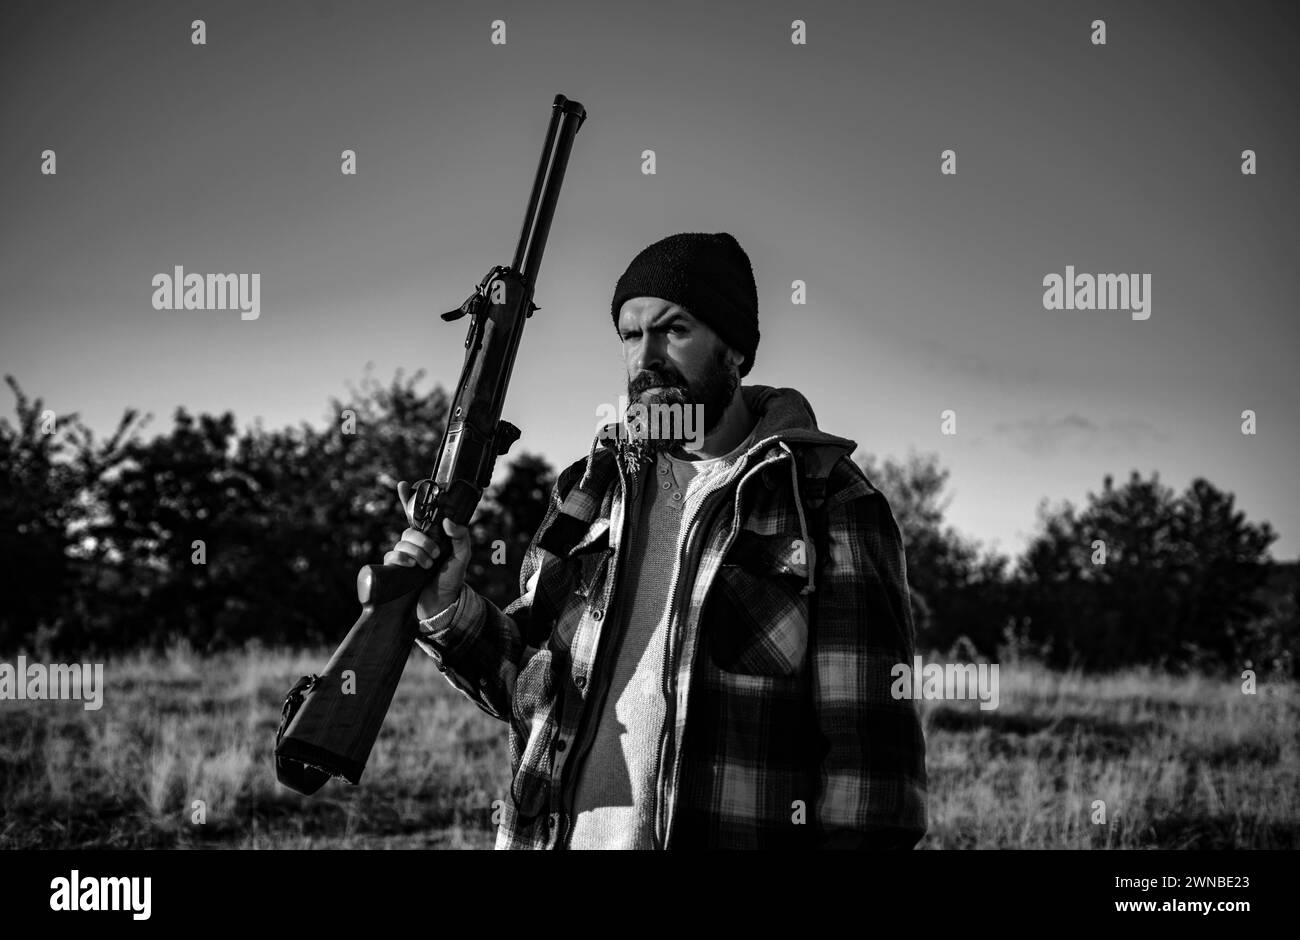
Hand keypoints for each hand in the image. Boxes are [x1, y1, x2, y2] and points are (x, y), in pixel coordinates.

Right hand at [383, 480, 471, 620]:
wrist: (442, 603)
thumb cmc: (452, 578)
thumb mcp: (462, 556)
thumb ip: (460, 537)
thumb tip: (446, 521)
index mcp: (430, 536)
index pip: (417, 514)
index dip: (407, 499)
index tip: (402, 485)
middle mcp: (416, 543)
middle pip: (410, 531)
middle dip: (422, 541)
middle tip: (435, 554)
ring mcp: (405, 556)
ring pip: (402, 542)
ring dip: (416, 552)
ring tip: (427, 565)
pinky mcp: (396, 568)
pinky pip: (392, 556)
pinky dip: (401, 558)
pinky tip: (410, 565)